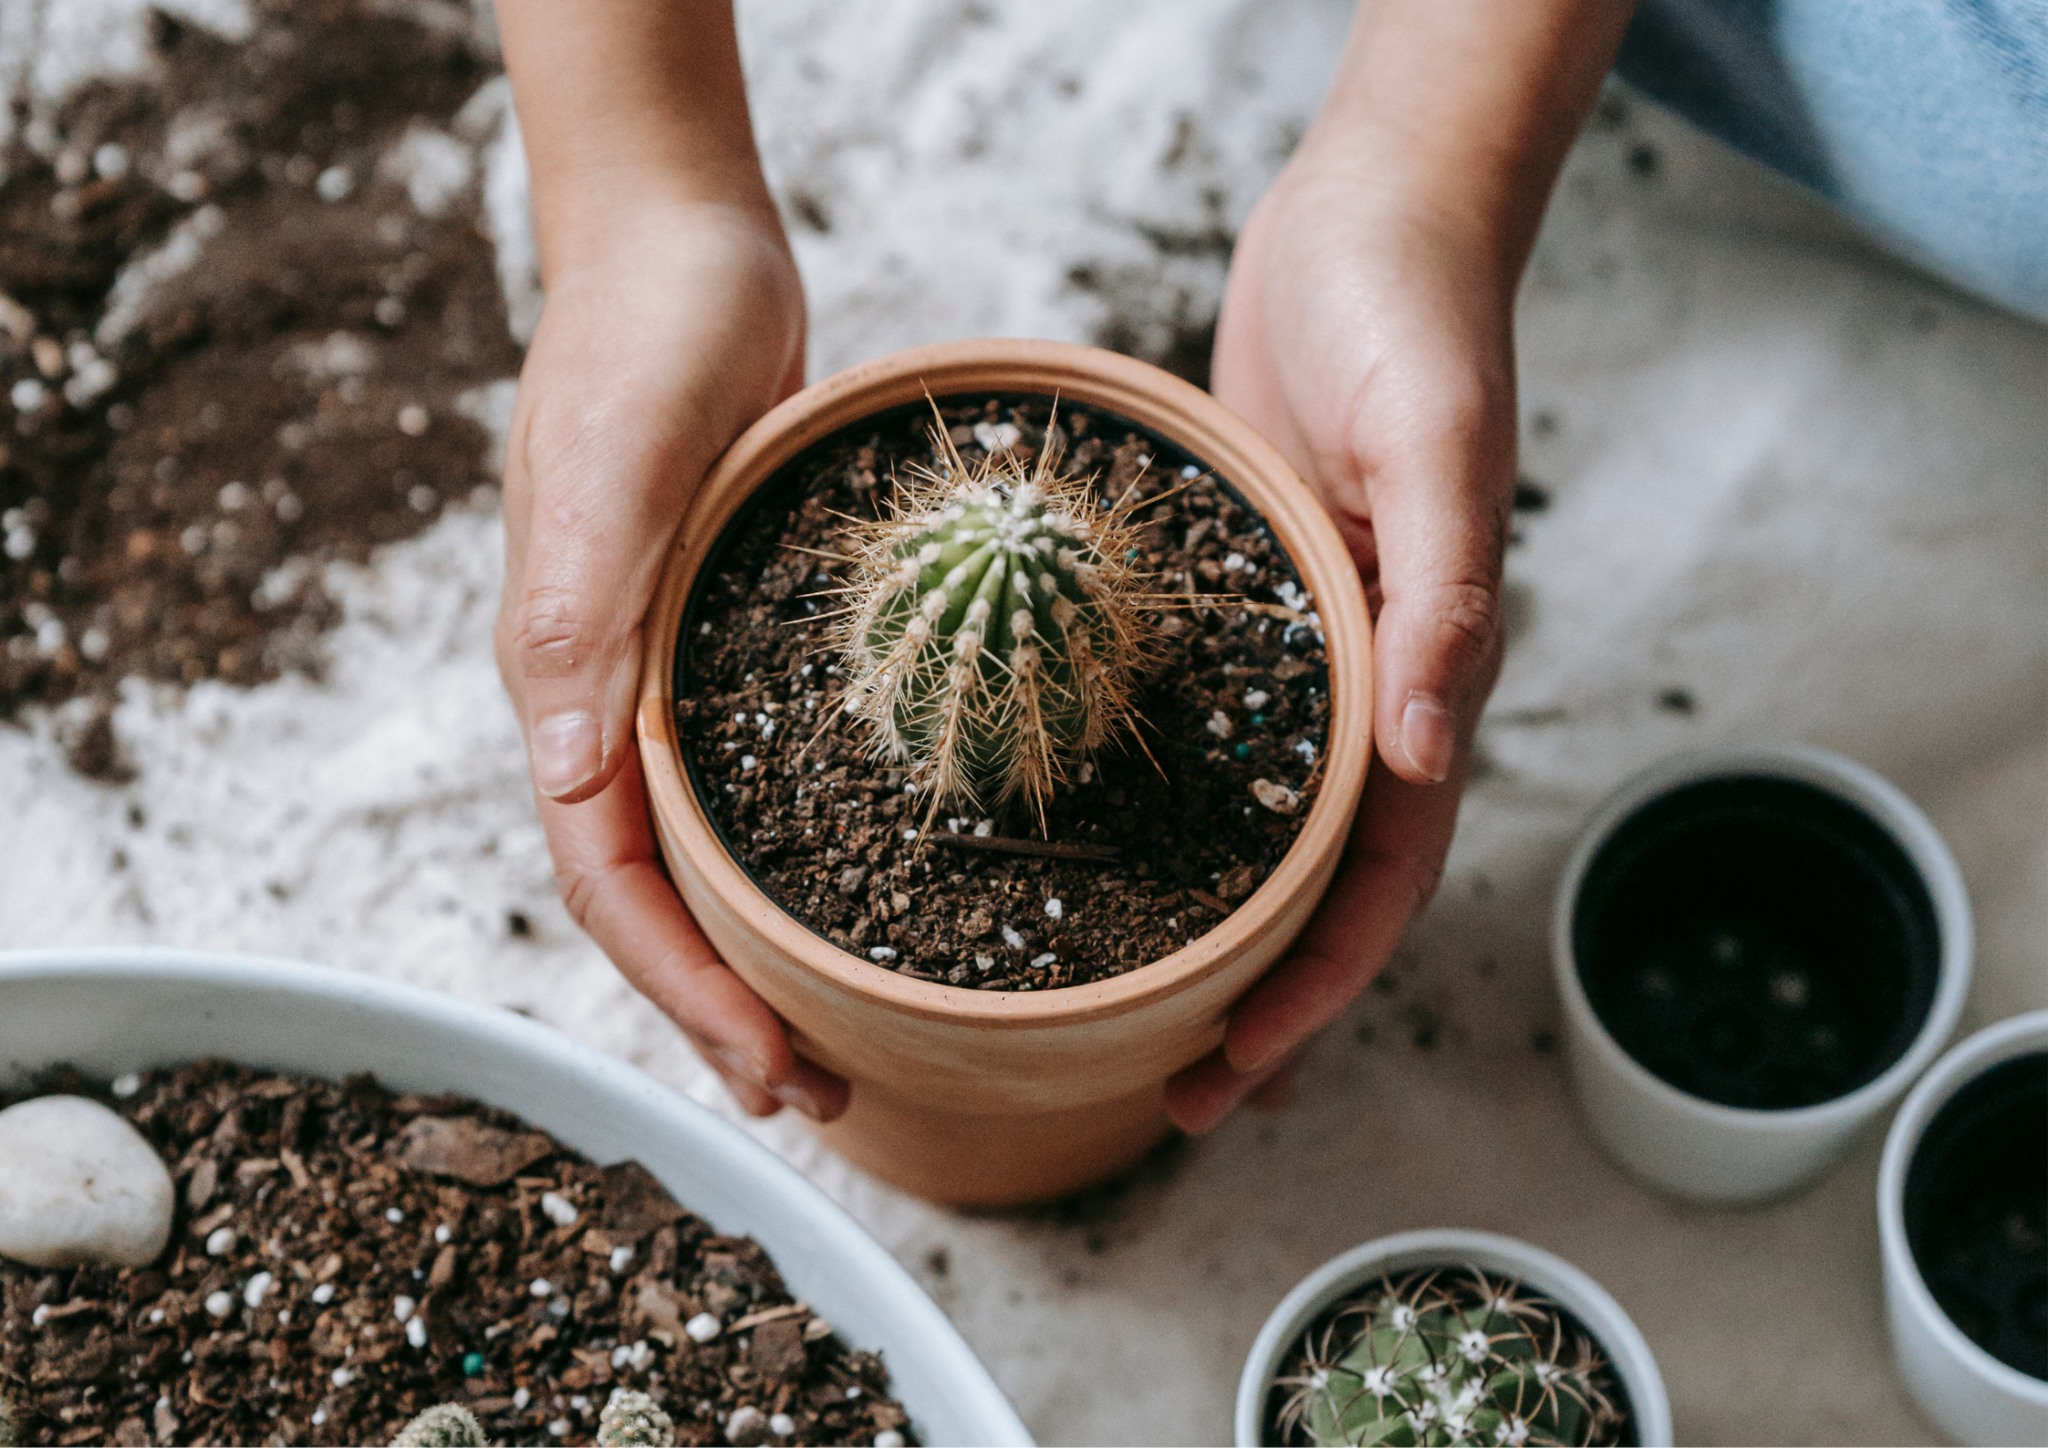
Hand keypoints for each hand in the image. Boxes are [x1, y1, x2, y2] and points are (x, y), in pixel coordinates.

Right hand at [495, 202, 848, 1122]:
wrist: (685, 247)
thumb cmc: (643, 340)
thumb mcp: (610, 466)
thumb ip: (577, 614)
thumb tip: (568, 776)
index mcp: (566, 684)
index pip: (610, 884)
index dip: (683, 992)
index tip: (769, 1072)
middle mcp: (609, 699)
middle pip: (655, 896)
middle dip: (724, 1008)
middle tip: (819, 1095)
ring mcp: (668, 671)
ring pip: (703, 850)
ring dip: (759, 951)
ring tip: (840, 1031)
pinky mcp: (728, 639)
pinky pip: (751, 776)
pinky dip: (793, 852)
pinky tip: (861, 884)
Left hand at [1164, 143, 1517, 1132]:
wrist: (1372, 215)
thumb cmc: (1415, 314)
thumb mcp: (1434, 444)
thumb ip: (1444, 596)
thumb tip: (1428, 749)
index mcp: (1422, 671)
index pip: (1379, 876)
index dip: (1314, 988)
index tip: (1236, 1073)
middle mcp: (1361, 681)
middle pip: (1313, 880)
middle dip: (1255, 996)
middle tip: (1171, 1093)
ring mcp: (1298, 646)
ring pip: (1255, 822)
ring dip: (1201, 921)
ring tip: (1124, 1007)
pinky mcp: (1239, 597)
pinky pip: (1199, 726)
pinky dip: (1158, 803)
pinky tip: (1082, 837)